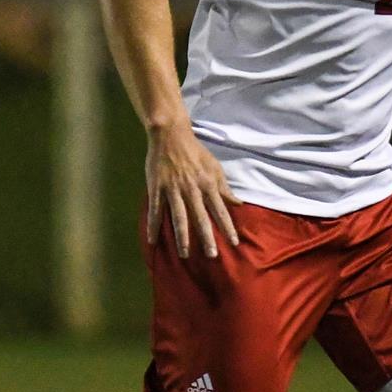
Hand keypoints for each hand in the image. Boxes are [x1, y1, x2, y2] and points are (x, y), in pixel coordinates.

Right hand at [146, 120, 242, 257]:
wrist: (171, 135)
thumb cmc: (196, 152)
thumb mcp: (215, 168)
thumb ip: (225, 188)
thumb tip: (239, 204)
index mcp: (208, 185)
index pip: (220, 210)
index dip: (227, 227)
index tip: (234, 243)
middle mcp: (192, 189)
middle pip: (200, 217)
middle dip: (207, 237)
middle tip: (211, 255)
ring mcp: (173, 189)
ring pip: (178, 217)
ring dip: (182, 237)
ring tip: (185, 254)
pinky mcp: (157, 187)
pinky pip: (155, 210)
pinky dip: (153, 226)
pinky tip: (153, 240)